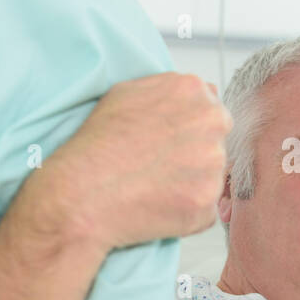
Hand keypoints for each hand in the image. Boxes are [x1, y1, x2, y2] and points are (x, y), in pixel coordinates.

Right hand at [33, 72, 231, 250]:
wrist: (81, 193)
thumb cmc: (98, 142)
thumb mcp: (127, 93)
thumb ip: (173, 88)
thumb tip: (207, 91)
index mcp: (194, 91)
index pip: (212, 111)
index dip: (189, 131)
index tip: (168, 145)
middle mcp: (211, 123)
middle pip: (218, 142)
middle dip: (195, 155)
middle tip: (160, 166)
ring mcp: (212, 164)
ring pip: (213, 176)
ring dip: (192, 183)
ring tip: (154, 185)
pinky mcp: (207, 202)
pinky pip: (206, 208)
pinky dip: (187, 211)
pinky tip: (158, 204)